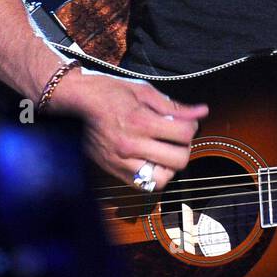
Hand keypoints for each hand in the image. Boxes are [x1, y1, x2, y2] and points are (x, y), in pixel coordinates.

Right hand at [51, 68, 207, 191]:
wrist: (74, 102)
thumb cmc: (108, 92)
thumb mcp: (143, 91)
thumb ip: (174, 106)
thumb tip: (202, 112)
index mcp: (141, 122)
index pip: (183, 134)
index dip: (192, 127)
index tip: (186, 122)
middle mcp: (131, 146)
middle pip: (178, 160)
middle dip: (184, 148)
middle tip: (177, 138)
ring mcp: (121, 162)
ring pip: (162, 179)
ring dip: (170, 167)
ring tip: (165, 152)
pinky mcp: (113, 171)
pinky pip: (142, 185)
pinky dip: (152, 176)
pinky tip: (150, 161)